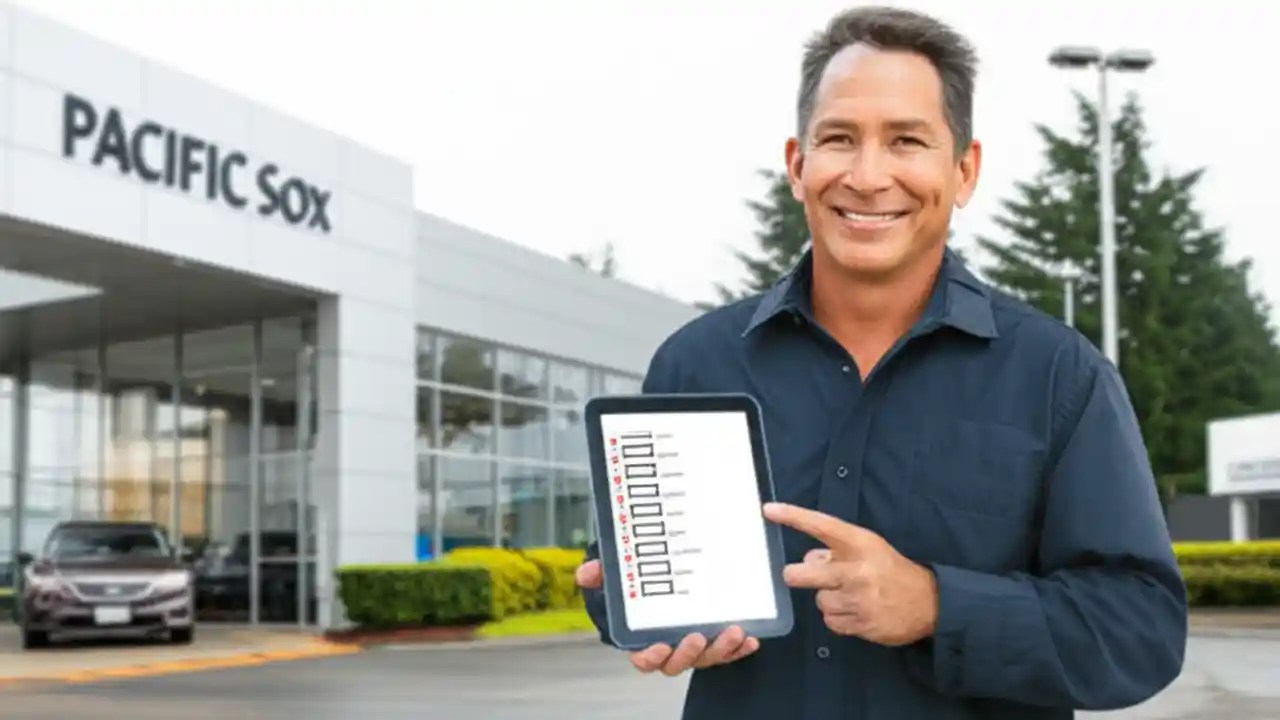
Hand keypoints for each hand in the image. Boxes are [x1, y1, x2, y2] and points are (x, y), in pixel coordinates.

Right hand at [575, 559, 760, 673]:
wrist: (674, 572)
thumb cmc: (641, 582)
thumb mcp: (621, 574)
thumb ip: (603, 574)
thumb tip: (587, 572)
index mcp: (645, 638)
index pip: (644, 659)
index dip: (650, 658)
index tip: (659, 647)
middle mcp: (672, 647)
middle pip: (679, 663)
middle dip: (689, 654)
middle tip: (698, 636)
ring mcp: (697, 645)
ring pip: (708, 658)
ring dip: (722, 649)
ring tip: (735, 631)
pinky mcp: (719, 640)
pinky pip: (731, 651)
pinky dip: (741, 648)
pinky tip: (753, 636)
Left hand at [762, 502, 938, 646]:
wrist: (929, 604)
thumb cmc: (892, 571)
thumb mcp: (869, 549)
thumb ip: (837, 551)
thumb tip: (807, 560)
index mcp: (859, 544)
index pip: (821, 525)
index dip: (793, 516)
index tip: (769, 510)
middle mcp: (856, 570)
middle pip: (803, 574)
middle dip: (796, 575)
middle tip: (796, 575)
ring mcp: (858, 599)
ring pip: (818, 600)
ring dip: (828, 598)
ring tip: (849, 595)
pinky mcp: (860, 624)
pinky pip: (831, 621)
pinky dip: (838, 617)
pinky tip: (855, 611)